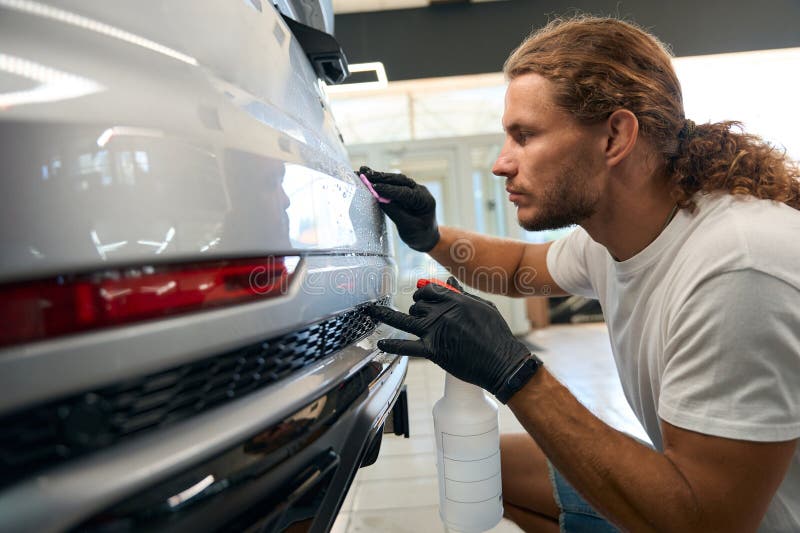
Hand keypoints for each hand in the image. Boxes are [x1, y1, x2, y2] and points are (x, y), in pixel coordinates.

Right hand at [359, 166, 439, 251]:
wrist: (427, 237)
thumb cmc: (420, 235)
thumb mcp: (408, 227)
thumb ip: (395, 212)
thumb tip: (379, 199)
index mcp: (425, 200)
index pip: (404, 192)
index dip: (388, 189)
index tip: (373, 187)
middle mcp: (420, 191)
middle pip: (399, 181)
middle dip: (381, 178)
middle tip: (364, 174)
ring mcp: (413, 189)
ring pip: (395, 180)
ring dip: (379, 176)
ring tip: (363, 171)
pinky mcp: (406, 191)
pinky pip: (393, 184)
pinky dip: (381, 181)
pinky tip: (369, 177)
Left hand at [368, 277, 530, 398]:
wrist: (502, 362)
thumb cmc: (497, 334)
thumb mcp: (483, 307)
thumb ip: (463, 294)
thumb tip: (449, 281)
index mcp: (457, 300)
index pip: (429, 290)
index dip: (422, 292)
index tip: (420, 296)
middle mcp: (444, 313)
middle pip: (417, 305)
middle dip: (414, 307)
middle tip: (415, 313)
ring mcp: (437, 332)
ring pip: (409, 319)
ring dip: (394, 317)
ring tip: (376, 313)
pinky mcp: (434, 351)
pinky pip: (408, 346)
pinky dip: (393, 345)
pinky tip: (381, 342)